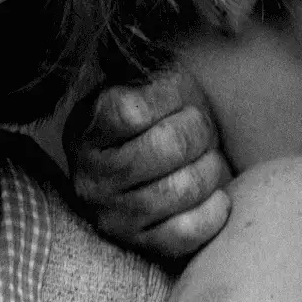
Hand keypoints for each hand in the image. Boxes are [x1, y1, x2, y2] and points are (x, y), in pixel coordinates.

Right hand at [68, 65, 232, 263]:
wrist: (155, 175)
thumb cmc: (159, 121)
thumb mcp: (144, 85)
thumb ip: (147, 70)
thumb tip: (153, 54)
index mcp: (86, 130)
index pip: (132, 109)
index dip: (170, 96)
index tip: (178, 95)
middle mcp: (90, 178)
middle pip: (168, 146)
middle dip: (201, 132)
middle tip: (202, 130)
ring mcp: (113, 217)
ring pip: (184, 188)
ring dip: (212, 169)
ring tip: (207, 161)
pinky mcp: (142, 247)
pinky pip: (190, 230)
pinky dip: (215, 209)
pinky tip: (214, 196)